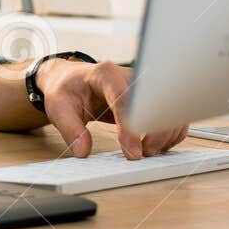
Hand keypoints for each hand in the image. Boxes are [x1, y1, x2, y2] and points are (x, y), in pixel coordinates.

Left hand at [36, 60, 186, 158]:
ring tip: (149, 152)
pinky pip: (169, 113)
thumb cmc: (65, 90)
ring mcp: (143, 85)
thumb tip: (83, 151)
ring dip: (165, 133)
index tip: (132, 152)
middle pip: (154, 102)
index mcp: (104, 74)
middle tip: (144, 154)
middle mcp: (128, 75)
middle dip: (155, 131)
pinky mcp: (150, 96)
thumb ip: (70, 130)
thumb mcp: (58, 108)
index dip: (130, 129)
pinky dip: (169, 131)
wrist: (69, 79)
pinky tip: (156, 145)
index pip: (124, 101)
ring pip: (168, 107)